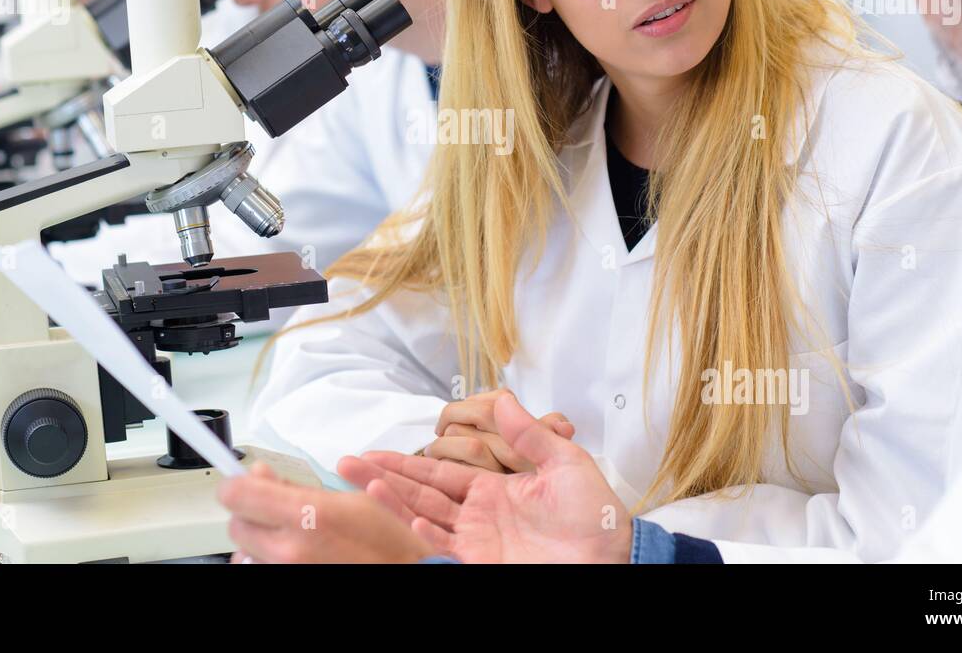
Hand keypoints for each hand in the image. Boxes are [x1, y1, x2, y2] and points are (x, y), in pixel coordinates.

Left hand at [217, 462, 433, 562]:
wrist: (404, 578)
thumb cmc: (388, 546)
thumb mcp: (351, 500)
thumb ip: (299, 487)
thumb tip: (259, 475)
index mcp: (307, 516)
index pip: (236, 494)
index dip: (238, 484)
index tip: (243, 482)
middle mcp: (289, 551)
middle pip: (236, 524)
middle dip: (251, 514)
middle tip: (277, 512)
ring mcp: (284, 575)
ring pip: (243, 553)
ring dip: (258, 542)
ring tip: (289, 539)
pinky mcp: (283, 584)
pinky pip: (257, 569)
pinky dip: (265, 561)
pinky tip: (290, 557)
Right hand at [340, 393, 632, 563]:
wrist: (615, 559)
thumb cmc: (597, 518)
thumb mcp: (566, 463)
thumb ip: (530, 433)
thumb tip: (504, 396)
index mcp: (493, 491)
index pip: (438, 474)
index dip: (405, 463)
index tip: (373, 453)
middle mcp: (477, 518)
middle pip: (419, 495)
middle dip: (382, 479)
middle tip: (346, 464)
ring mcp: (477, 544)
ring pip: (423, 519)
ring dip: (393, 503)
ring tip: (363, 484)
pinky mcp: (481, 565)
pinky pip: (444, 548)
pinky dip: (424, 533)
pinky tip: (407, 517)